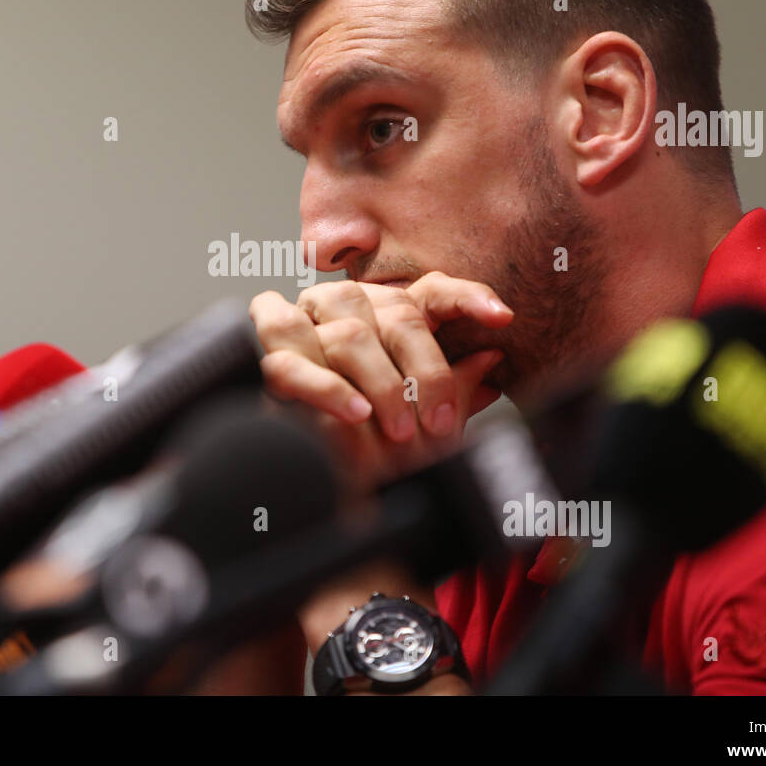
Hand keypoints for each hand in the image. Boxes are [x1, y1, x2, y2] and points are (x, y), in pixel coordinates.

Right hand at [249, 271, 513, 490]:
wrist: (308, 474)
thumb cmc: (368, 443)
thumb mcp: (419, 420)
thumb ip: (452, 389)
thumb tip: (491, 360)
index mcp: (384, 310)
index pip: (431, 291)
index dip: (468, 298)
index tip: (500, 318)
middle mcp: (344, 306)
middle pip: (392, 312)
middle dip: (424, 368)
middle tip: (438, 422)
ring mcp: (302, 324)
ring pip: (346, 334)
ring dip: (379, 382)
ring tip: (399, 430)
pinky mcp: (264, 358)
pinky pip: (291, 362)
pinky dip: (326, 388)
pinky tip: (354, 413)